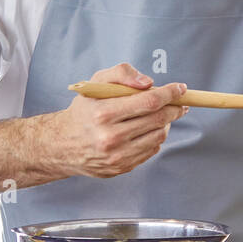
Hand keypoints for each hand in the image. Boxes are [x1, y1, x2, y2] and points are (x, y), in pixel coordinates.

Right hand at [47, 63, 188, 178]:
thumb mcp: (95, 84)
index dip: (170, 93)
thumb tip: (148, 83)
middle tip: (180, 102)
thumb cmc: (83, 110)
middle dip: (174, 108)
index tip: (181, 88)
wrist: (61, 145)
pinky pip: (151, 150)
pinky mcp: (121, 168)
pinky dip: (155, 137)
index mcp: (103, 113)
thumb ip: (121, 74)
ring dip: (166, 123)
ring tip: (162, 114)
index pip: (149, 102)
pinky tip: (148, 129)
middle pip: (158, 119)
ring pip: (159, 136)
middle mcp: (110, 137)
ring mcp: (117, 156)